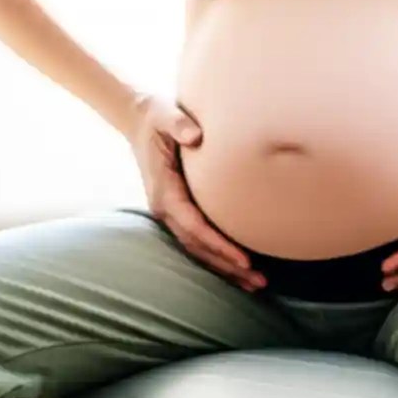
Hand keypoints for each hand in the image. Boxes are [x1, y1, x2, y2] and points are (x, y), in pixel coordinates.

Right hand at [127, 94, 265, 292]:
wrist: (139, 118)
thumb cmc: (157, 116)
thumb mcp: (165, 114)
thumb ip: (178, 123)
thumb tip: (194, 136)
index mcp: (164, 191)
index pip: (194, 226)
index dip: (218, 244)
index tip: (243, 258)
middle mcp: (165, 208)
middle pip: (198, 246)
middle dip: (227, 266)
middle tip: (258, 282)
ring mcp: (171, 211)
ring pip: (198, 249)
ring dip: (225, 268)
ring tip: (255, 284)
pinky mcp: (178, 210)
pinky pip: (198, 239)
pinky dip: (218, 256)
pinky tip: (240, 266)